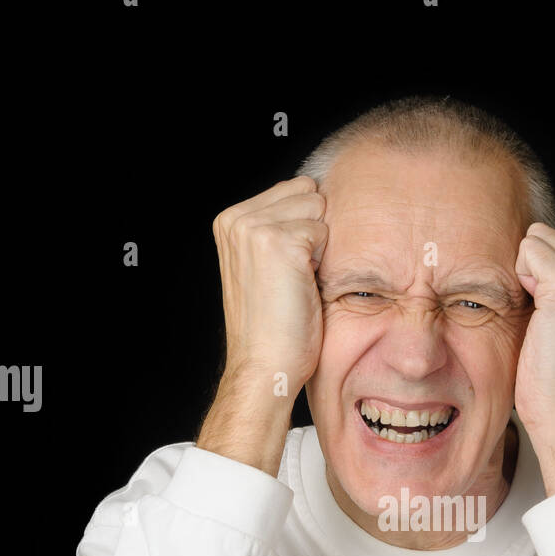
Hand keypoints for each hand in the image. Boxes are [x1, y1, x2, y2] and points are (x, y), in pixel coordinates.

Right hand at [197, 175, 328, 473]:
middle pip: (307, 193)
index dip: (303, 228)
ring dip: (318, 247)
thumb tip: (315, 196)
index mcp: (229, 220)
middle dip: (312, 232)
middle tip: (293, 276)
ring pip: (317, 210)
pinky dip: (322, 261)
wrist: (265, 365)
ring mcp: (255, 228)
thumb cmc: (273, 325)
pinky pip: (324, 232)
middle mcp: (236, 218)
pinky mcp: (279, 242)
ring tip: (296, 281)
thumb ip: (277, 227)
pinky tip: (302, 287)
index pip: (292, 190)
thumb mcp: (264, 265)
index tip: (286, 268)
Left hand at [513, 223, 554, 441]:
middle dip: (532, 272)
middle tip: (545, 319)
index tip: (551, 315)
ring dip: (526, 277)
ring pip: (535, 239)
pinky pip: (528, 251)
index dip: (539, 275)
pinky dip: (521, 282)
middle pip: (544, 235)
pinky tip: (538, 318)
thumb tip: (529, 246)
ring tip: (543, 320)